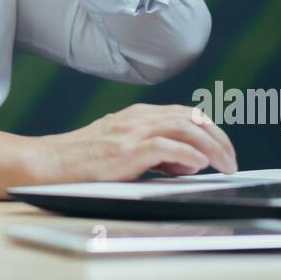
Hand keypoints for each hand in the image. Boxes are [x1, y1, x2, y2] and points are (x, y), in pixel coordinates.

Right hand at [27, 104, 238, 183]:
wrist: (48, 162)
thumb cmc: (81, 159)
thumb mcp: (121, 147)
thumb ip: (155, 150)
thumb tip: (188, 161)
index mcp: (137, 115)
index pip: (186, 114)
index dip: (211, 130)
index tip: (224, 150)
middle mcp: (137, 118)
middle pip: (191, 117)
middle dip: (218, 138)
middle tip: (232, 160)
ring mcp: (131, 133)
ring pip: (184, 128)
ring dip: (211, 147)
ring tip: (224, 165)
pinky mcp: (125, 151)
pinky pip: (165, 147)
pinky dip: (187, 154)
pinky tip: (198, 165)